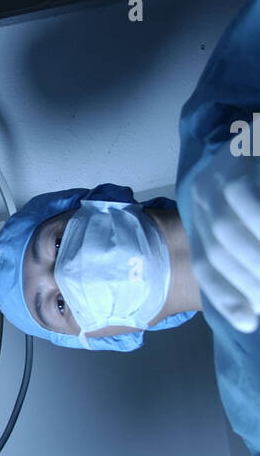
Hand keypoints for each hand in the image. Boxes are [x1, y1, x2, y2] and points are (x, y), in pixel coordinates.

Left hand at [186, 140, 259, 332]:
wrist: (255, 132)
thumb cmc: (258, 176)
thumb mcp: (244, 215)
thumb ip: (245, 252)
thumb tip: (254, 305)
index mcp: (203, 216)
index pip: (208, 263)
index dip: (226, 295)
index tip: (247, 323)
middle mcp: (201, 197)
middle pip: (217, 248)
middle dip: (248, 279)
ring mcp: (217, 175)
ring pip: (227, 228)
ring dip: (254, 258)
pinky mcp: (238, 156)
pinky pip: (247, 199)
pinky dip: (258, 221)